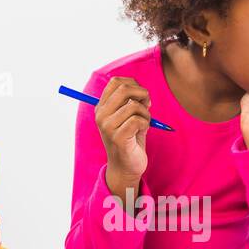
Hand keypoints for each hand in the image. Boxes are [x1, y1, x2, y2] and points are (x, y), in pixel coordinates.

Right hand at [94, 76, 150, 198]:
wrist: (126, 167)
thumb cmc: (130, 138)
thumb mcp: (128, 116)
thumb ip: (131, 100)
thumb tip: (142, 91)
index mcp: (101, 107)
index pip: (116, 82)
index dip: (133, 84)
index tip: (140, 96)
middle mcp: (101, 115)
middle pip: (124, 89)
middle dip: (142, 94)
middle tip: (147, 105)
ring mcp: (107, 127)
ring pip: (134, 106)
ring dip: (146, 113)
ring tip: (144, 123)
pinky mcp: (118, 138)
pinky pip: (138, 120)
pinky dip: (146, 124)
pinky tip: (142, 132)